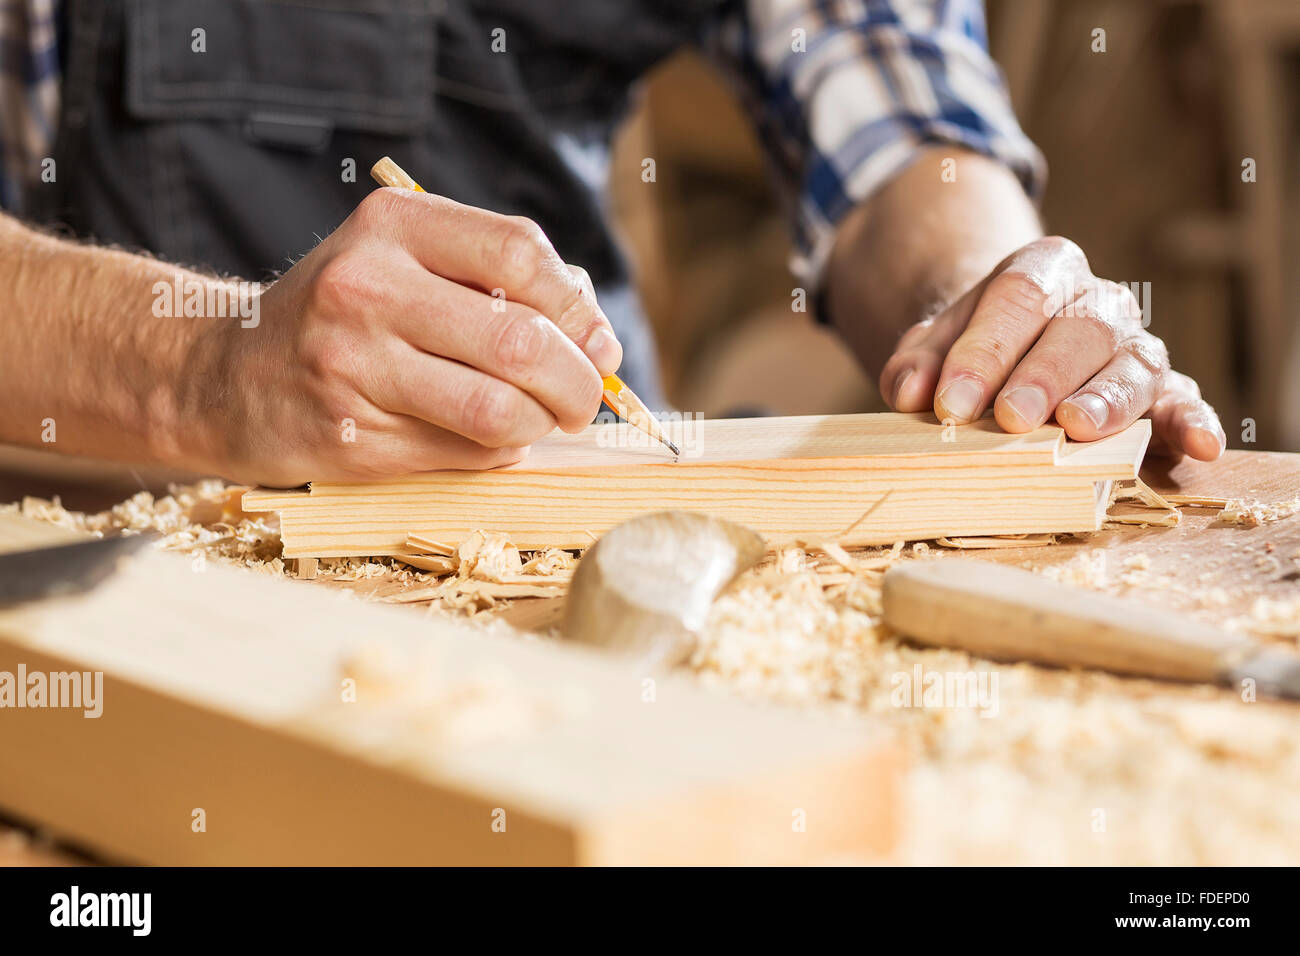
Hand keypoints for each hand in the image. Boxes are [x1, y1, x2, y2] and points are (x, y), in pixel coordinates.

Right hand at [201, 188, 621, 485]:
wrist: (225, 374)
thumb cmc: (342, 315)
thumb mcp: (404, 261)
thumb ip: (495, 281)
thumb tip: (597, 341)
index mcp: (392, 227)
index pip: (521, 253)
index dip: (579, 307)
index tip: (597, 343)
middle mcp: (367, 289)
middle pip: (520, 342)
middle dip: (577, 383)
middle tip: (584, 400)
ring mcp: (352, 368)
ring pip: (498, 411)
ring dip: (540, 425)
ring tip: (538, 420)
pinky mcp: (350, 439)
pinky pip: (464, 455)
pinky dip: (495, 453)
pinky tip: (480, 438)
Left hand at [878, 236, 1225, 459]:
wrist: (1007, 352)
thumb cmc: (971, 351)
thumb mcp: (930, 347)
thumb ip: (915, 363)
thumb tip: (911, 392)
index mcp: (1042, 269)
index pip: (1018, 298)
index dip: (984, 350)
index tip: (950, 404)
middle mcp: (1097, 301)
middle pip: (1080, 328)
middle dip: (1043, 375)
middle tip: (1011, 417)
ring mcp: (1133, 346)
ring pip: (1134, 364)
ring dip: (1107, 400)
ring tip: (1077, 428)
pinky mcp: (1161, 390)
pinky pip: (1183, 401)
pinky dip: (1194, 423)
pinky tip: (1200, 446)